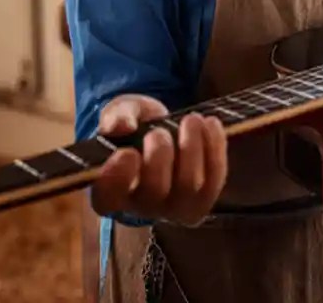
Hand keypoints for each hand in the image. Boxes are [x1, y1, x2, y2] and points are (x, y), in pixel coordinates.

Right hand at [90, 94, 227, 225]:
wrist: (162, 133)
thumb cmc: (134, 126)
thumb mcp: (121, 113)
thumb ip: (116, 116)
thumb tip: (122, 126)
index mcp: (110, 189)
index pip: (107, 197)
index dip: (117, 179)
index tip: (128, 153)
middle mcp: (140, 206)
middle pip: (154, 191)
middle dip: (160, 155)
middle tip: (158, 132)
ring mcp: (173, 208)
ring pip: (189, 187)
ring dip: (192, 148)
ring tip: (191, 120)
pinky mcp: (201, 201)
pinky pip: (215, 179)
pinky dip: (215, 148)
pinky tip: (210, 124)